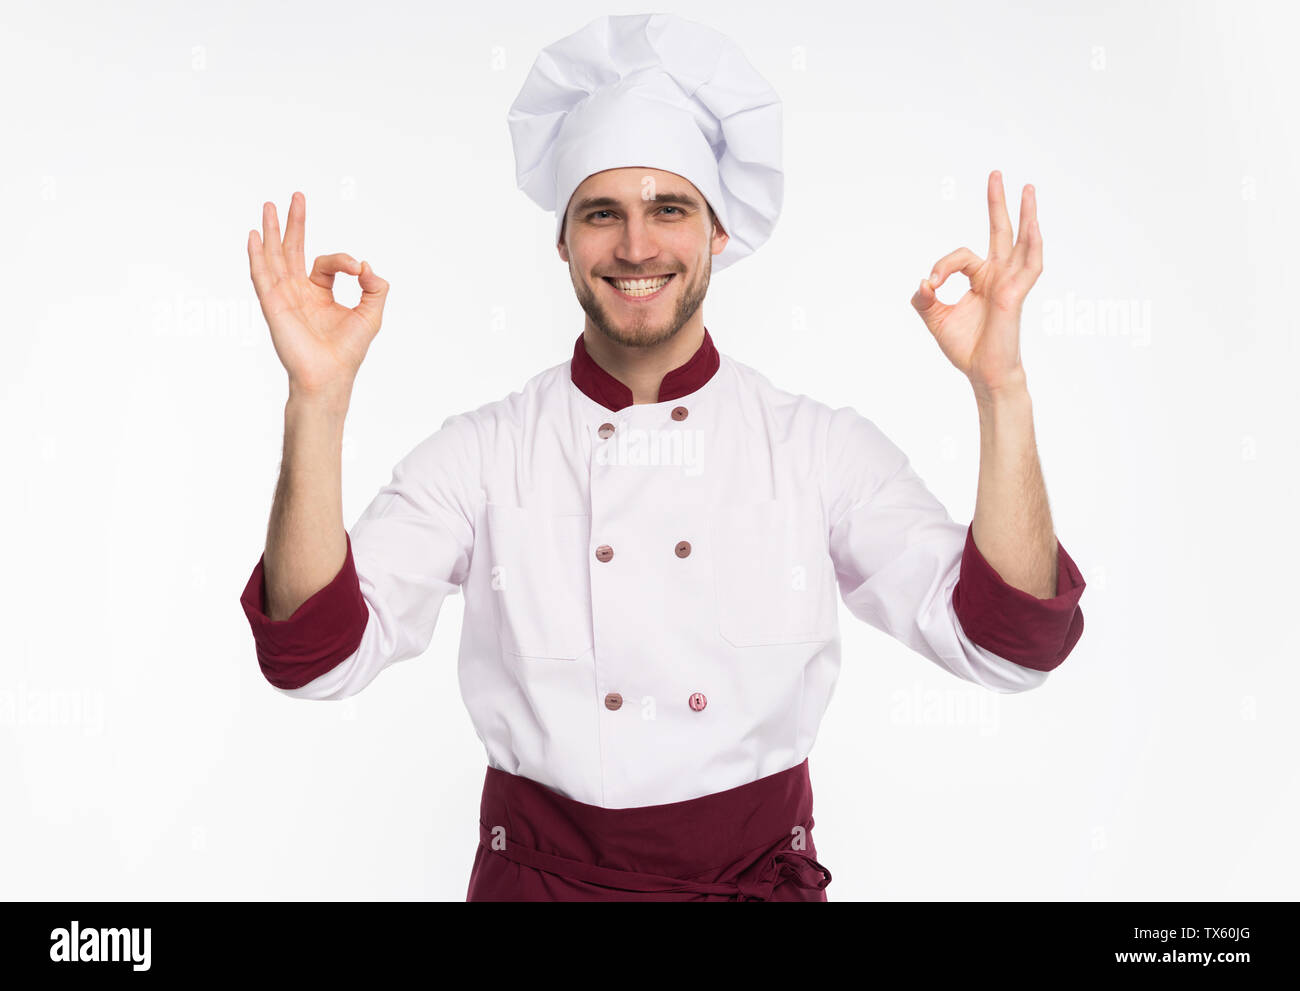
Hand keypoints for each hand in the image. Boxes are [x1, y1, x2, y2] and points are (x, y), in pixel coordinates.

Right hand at [247, 192, 389, 398]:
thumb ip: (375, 288)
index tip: (357, 269)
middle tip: (296, 197)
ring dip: (272, 230)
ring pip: (275, 256)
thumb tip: (366, 266)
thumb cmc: (347, 352)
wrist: (329, 376)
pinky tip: (254, 235)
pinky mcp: (273, 304)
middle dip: (294, 223)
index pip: (327, 263)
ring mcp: (283, 297)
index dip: (343, 260)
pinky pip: (262, 274)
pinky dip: (257, 254)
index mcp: (319, 294)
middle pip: (293, 250)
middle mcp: (298, 292)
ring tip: (269, 206)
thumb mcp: (371, 314)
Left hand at [909, 171, 1041, 395]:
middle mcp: (998, 276)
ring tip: (1027, 189)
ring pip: (1021, 242)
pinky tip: (1033, 224)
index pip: (961, 256)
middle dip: (997, 203)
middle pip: (1001, 232)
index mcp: (981, 279)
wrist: (983, 374)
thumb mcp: (936, 318)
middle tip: (995, 173)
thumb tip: (923, 283)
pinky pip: (1029, 266)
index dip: (942, 266)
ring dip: (1025, 215)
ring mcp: (1010, 283)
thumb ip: (925, 299)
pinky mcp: (1014, 294)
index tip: (930, 284)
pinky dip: (1032, 245)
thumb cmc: (966, 348)